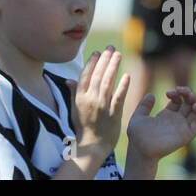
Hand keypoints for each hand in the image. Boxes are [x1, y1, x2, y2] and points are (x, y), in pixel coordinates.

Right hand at [68, 47, 128, 161]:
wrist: (92, 147)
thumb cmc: (83, 127)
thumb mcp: (74, 109)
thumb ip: (73, 93)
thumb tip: (69, 79)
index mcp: (79, 97)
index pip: (85, 75)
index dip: (92, 62)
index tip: (98, 52)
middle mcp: (90, 100)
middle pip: (97, 75)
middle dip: (105, 59)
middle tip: (111, 48)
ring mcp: (101, 107)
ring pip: (107, 82)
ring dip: (113, 67)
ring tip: (118, 55)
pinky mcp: (113, 115)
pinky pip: (118, 97)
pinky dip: (122, 86)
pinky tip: (126, 76)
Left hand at [126, 85, 195, 160]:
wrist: (140, 148)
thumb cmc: (138, 135)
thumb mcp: (140, 116)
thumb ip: (145, 105)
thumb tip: (151, 95)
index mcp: (166, 116)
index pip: (179, 101)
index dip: (177, 93)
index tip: (168, 92)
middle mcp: (176, 121)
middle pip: (189, 104)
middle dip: (188, 93)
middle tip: (180, 89)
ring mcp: (182, 127)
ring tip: (190, 94)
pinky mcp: (186, 134)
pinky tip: (194, 105)